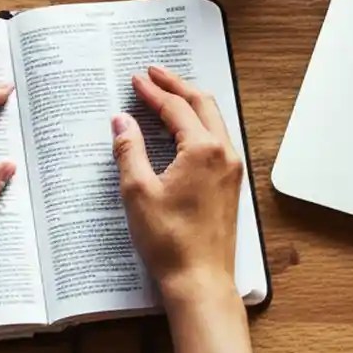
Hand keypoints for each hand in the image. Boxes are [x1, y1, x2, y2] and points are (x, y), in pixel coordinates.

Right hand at [111, 66, 242, 301]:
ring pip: (213, 119)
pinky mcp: (229, 183)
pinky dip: (198, 123)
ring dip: (189, 102)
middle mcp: (223, 153)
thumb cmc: (170, 241)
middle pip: (201, 103)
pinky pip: (216, 139)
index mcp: (203, 149)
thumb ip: (129, 150)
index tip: (136, 79)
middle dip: (176, 85)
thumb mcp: (137, 191)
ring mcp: (230, 168)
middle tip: (153, 73)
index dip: (153, 91)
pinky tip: (181, 128)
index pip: (175, 107)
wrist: (200, 279)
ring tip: (166, 93)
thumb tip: (122, 120)